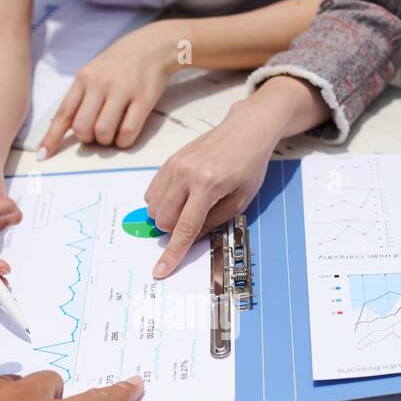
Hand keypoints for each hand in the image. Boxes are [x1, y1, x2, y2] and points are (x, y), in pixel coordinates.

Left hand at [37, 21, 179, 157]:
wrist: (153, 45)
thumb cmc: (120, 63)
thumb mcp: (94, 72)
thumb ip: (81, 96)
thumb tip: (67, 127)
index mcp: (84, 78)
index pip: (64, 114)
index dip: (52, 138)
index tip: (43, 155)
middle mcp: (100, 84)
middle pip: (82, 127)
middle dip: (87, 140)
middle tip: (96, 135)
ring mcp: (122, 91)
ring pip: (103, 131)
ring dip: (106, 142)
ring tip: (113, 134)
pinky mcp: (143, 99)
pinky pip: (128, 131)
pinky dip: (124, 142)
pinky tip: (126, 137)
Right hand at [144, 99, 282, 278]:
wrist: (245, 130)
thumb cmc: (249, 166)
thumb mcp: (240, 201)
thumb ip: (213, 222)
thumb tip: (189, 240)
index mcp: (208, 185)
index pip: (184, 228)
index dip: (172, 254)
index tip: (160, 271)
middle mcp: (186, 174)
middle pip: (164, 220)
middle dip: (175, 230)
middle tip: (196, 220)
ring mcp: (174, 165)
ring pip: (154, 207)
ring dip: (168, 216)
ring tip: (190, 206)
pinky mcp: (169, 161)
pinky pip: (152, 192)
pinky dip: (162, 202)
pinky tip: (180, 196)